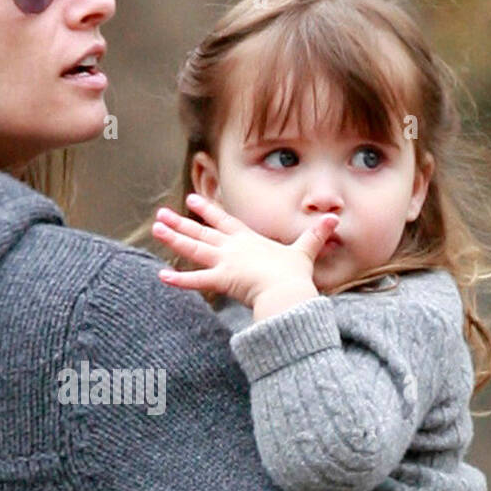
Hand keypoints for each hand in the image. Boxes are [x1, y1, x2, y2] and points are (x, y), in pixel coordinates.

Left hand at [152, 192, 337, 314]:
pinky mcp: (222, 280)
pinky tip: (161, 276)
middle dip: (181, 222)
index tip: (194, 200)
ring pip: (194, 249)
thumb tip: (334, 219)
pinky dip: (179, 280)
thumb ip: (315, 236)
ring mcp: (226, 263)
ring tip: (156, 229)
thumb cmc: (294, 274)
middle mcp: (233, 248)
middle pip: (202, 232)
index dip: (208, 210)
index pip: (224, 221)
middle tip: (161, 213)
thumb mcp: (304, 251)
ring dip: (174, 239)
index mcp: (249, 240)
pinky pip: (196, 281)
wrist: (289, 291)